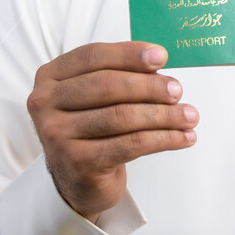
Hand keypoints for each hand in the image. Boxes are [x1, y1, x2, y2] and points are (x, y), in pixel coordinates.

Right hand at [26, 41, 197, 221]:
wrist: (78, 180)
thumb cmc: (91, 129)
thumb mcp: (95, 97)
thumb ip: (119, 75)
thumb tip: (157, 62)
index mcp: (50, 77)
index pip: (93, 56)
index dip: (129, 54)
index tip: (160, 56)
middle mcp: (45, 103)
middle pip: (106, 85)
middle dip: (149, 86)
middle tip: (177, 90)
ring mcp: (57, 134)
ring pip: (121, 116)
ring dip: (163, 115)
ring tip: (189, 116)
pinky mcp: (77, 162)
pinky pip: (130, 144)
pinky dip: (163, 139)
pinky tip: (182, 138)